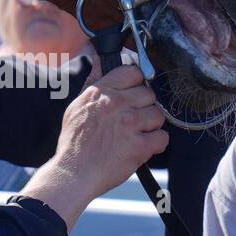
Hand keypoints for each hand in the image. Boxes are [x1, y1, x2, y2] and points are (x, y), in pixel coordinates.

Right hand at [53, 62, 167, 197]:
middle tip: (132, 121)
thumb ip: (94, 82)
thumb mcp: (77, 106)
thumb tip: (100, 61)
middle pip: (149, 94)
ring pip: (158, 115)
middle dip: (144, 108)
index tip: (134, 95)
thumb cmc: (74, 143)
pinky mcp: (139, 146)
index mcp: (101, 92)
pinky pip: (162, 138)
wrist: (73, 173)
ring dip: (151, 126)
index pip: (133, 72)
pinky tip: (142, 148)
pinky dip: (155, 145)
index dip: (137, 84)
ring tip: (136, 136)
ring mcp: (129, 124)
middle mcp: (116, 104)